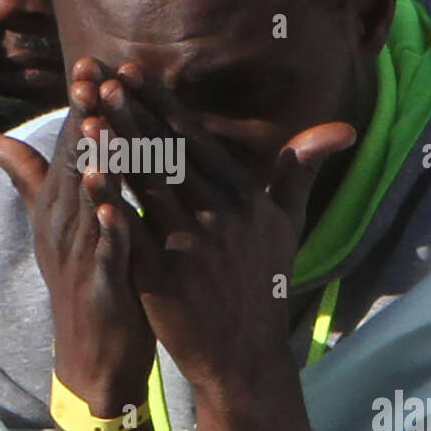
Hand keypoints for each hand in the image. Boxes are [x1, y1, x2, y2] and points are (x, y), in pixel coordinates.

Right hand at [0, 59, 154, 415]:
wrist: (93, 356)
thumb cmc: (81, 280)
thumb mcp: (53, 224)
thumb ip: (28, 177)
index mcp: (58, 207)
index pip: (69, 146)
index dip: (79, 105)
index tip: (90, 62)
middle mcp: (63, 225)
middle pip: (74, 165)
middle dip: (84, 120)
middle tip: (93, 76)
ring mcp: (79, 256)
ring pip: (87, 203)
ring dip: (94, 165)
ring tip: (101, 127)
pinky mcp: (99, 287)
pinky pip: (104, 254)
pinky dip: (109, 230)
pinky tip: (116, 208)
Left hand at [96, 64, 355, 396]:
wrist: (243, 357)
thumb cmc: (263, 284)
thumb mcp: (289, 225)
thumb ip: (300, 170)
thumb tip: (342, 126)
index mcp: (245, 198)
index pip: (196, 141)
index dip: (163, 106)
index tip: (134, 74)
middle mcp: (221, 215)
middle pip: (170, 154)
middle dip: (135, 114)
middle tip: (106, 79)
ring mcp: (191, 246)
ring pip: (149, 185)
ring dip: (118, 146)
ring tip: (92, 112)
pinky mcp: (164, 277)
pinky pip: (133, 230)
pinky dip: (111, 200)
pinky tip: (88, 176)